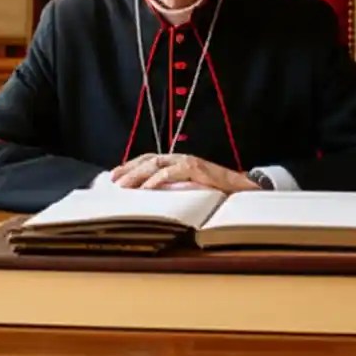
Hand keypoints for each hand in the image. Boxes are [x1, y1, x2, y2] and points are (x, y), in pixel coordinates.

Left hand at [109, 153, 258, 192]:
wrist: (242, 189)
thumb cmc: (217, 191)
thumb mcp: (190, 188)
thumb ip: (173, 188)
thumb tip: (149, 197)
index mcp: (177, 162)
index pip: (149, 160)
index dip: (131, 166)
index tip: (115, 176)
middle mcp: (180, 158)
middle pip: (148, 159)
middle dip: (128, 169)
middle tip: (113, 180)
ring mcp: (187, 162)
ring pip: (155, 164)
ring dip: (137, 174)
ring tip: (123, 186)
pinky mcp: (195, 168)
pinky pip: (170, 173)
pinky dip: (156, 180)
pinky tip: (145, 189)